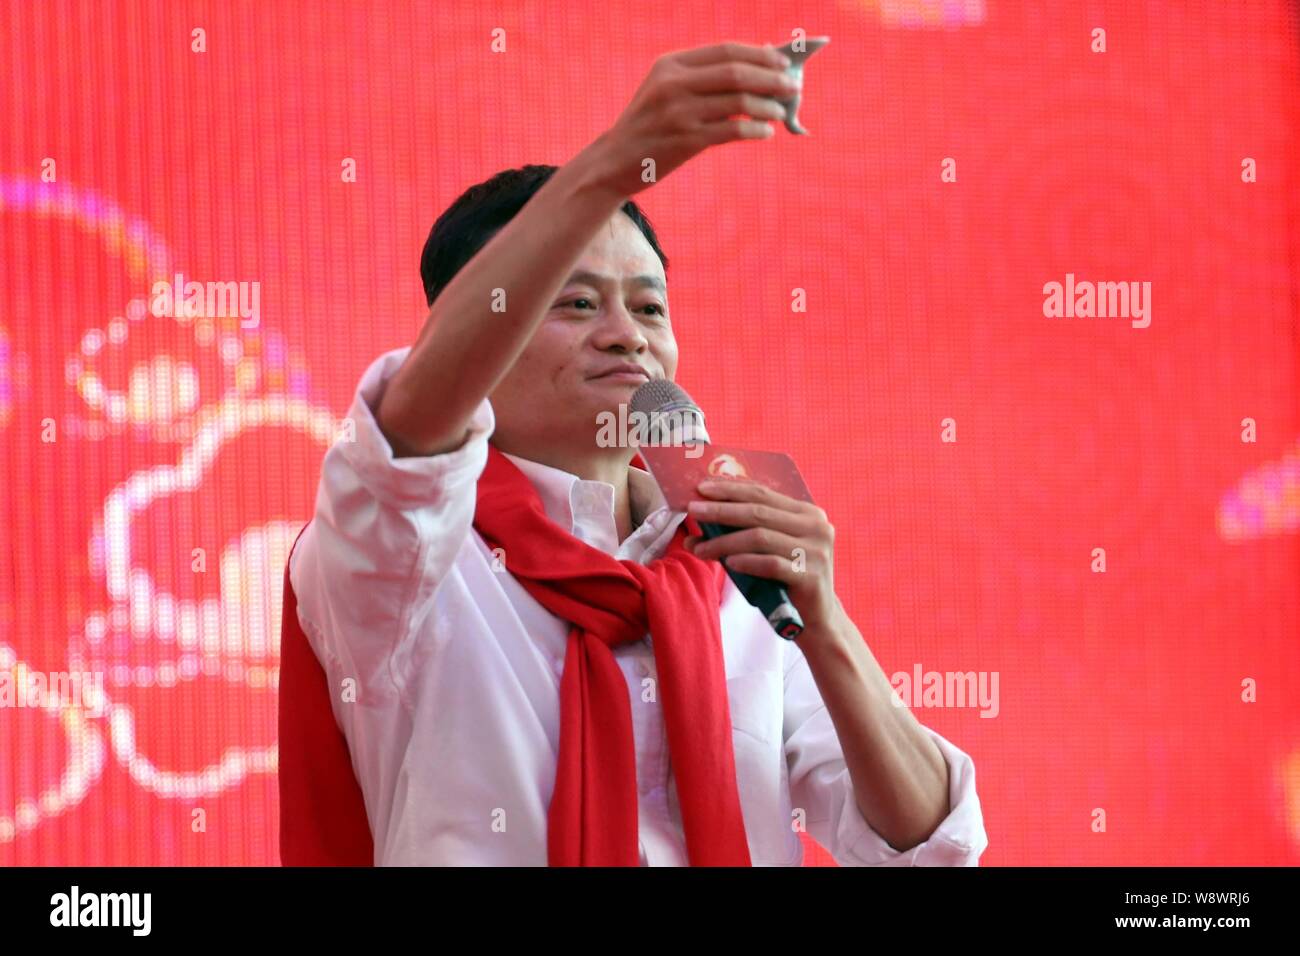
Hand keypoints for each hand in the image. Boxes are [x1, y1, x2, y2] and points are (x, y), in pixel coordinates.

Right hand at [580, 41, 796, 198]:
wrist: (614, 162)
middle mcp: (673, 84)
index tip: (783, 62)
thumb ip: (702, 80)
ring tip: (780, 112)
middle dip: (771, 78)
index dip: (759, 55)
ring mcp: (679, 113)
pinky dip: (755, 130)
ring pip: (738, 101)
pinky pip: (732, 131)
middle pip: (736, 73)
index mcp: (670, 65)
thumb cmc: (649, 127)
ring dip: (767, 106)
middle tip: (793, 86)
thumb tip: (757, 73)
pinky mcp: (685, 141)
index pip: (725, 51)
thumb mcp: (666, 91)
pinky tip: (766, 132)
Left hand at [684, 479, 841, 631]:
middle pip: (759, 512)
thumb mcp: (767, 552)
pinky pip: (771, 564)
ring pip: (761, 537)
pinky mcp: (811, 576)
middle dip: (721, 510)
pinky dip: (747, 562)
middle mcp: (816, 526)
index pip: (763, 494)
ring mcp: (815, 551)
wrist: (818, 619)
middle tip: (693, 511)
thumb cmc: (787, 581)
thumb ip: (740, 536)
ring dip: (725, 542)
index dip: (730, 490)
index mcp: (807, 513)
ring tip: (700, 549)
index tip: (701, 489)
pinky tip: (729, 563)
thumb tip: (693, 536)